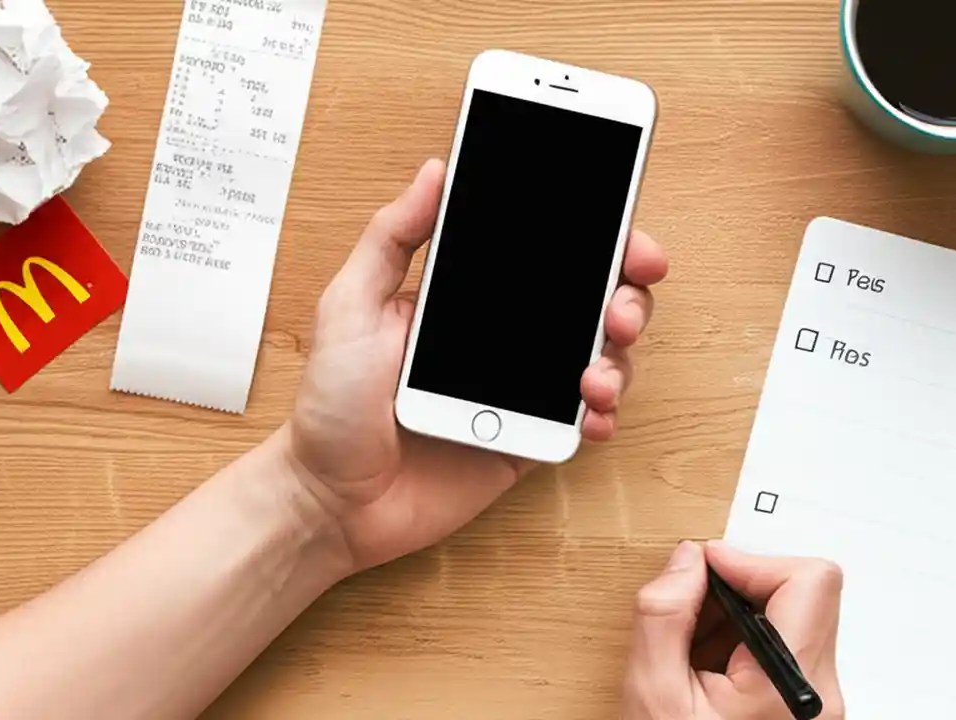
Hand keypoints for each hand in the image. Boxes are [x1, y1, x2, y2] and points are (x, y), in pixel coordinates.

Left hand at [286, 159, 667, 574]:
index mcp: (467, 298)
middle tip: (618, 307)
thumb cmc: (330, 407)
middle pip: (588, 302)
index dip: (595, 241)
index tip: (624, 237)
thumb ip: (392, 236)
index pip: (544, 256)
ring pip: (598, 359)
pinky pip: (581, 421)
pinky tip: (590, 414)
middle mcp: (502, 338)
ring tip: (594, 375)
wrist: (332, 500)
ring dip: (616, 358)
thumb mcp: (349, 305)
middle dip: (625, 296)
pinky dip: (600, 415)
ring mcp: (518, 390)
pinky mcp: (526, 441)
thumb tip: (435, 172)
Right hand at [623, 541, 844, 719]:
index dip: (751, 562)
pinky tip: (710, 669)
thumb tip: (687, 561)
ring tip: (697, 653)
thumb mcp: (651, 693)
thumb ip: (665, 615)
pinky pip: (785, 642)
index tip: (706, 570)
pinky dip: (743, 640)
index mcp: (792, 688)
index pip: (809, 582)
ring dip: (739, 614)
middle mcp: (819, 693)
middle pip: (803, 593)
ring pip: (793, 614)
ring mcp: (817, 699)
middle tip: (692, 614)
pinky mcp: (805, 703)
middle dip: (740, 589)